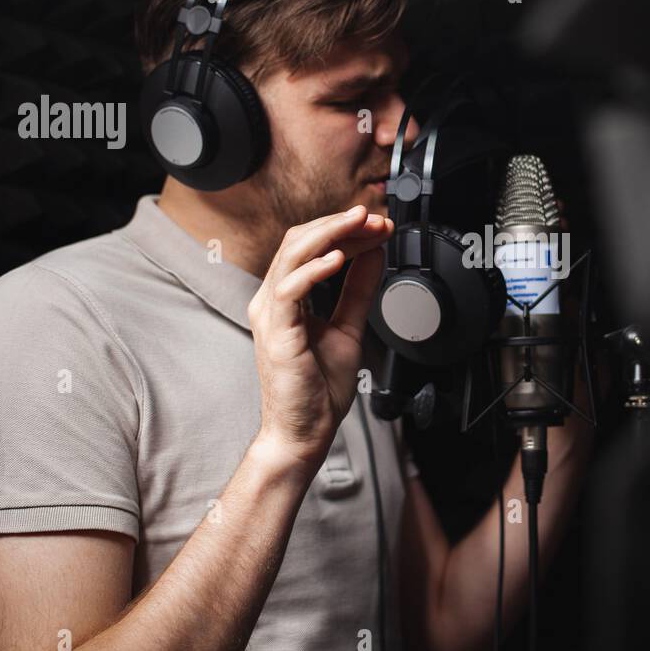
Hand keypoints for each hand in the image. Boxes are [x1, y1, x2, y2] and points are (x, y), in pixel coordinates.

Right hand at [247, 205, 393, 472]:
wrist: (305, 431)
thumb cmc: (318, 388)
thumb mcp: (348, 327)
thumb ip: (358, 291)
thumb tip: (374, 255)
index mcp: (286, 296)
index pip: (312, 245)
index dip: (346, 229)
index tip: (379, 225)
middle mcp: (273, 299)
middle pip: (300, 240)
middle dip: (342, 224)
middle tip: (376, 218)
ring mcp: (270, 314)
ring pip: (292, 254)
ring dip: (332, 234)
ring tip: (362, 225)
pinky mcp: (275, 332)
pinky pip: (289, 289)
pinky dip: (315, 269)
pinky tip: (339, 259)